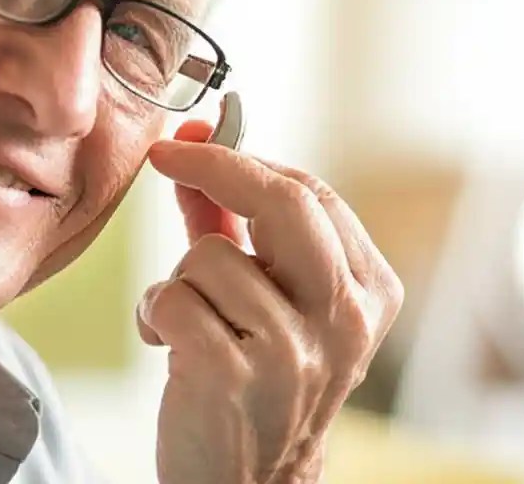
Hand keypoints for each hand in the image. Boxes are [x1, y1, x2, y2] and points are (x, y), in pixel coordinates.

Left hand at [137, 121, 403, 483]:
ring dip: (178, 281)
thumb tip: (194, 146)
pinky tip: (171, 345)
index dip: (243, 156)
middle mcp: (343, 320)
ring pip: (208, 255)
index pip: (312, 193)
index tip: (190, 141)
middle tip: (168, 155)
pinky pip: (173, 299)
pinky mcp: (234, 376)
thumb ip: (232, 222)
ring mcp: (293, 351)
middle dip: (215, 165)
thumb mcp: (265, 298)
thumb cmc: (257, 382)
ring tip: (190, 321)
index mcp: (368, 293)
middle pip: (285, 199)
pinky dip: (156, 315)